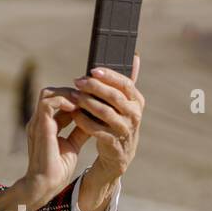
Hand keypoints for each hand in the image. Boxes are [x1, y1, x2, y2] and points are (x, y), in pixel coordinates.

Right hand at [8, 82, 92, 210]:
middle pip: (52, 92)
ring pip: (49, 93)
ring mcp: (38, 122)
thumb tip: (94, 118)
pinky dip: (62, 101)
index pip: (58, 101)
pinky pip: (47, 103)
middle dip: (72, 92)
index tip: (91, 100)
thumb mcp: (72, 145)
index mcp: (46, 125)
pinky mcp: (40, 126)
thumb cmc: (58, 169)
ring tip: (83, 101)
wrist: (46, 184)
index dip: (74, 98)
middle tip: (89, 97)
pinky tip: (76, 108)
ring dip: (67, 94)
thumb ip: (79, 131)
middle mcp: (40, 121)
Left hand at [67, 53, 142, 179]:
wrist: (119, 154)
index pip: (126, 84)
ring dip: (87, 103)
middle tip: (78, 82)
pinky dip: (84, 121)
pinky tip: (74, 114)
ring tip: (74, 96)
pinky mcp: (113, 143)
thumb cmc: (118, 121)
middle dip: (94, 87)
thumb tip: (134, 56)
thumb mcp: (126, 103)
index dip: (109, 76)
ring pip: (105, 112)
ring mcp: (125, 130)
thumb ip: (126, 82)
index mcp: (138, 101)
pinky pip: (96, 130)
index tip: (92, 70)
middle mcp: (134, 115)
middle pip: (114, 97)